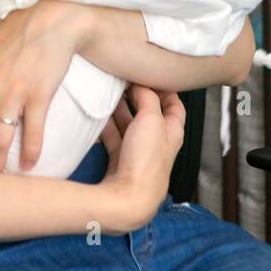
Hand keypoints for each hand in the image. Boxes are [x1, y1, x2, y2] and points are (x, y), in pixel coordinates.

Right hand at [99, 85, 184, 231]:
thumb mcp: (152, 120)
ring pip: (128, 122)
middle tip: (123, 81)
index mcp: (172, 132)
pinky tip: (96, 115)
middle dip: (137, 96)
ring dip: (119, 109)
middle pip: (148, 112)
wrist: (130, 195)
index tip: (150, 75)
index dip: (165, 90)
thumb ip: (147, 98)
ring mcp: (138, 149)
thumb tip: (140, 84)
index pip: (174, 106)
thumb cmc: (147, 160)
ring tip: (106, 93)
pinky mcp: (120, 158)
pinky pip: (112, 135)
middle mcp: (157, 140)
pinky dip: (105, 125)